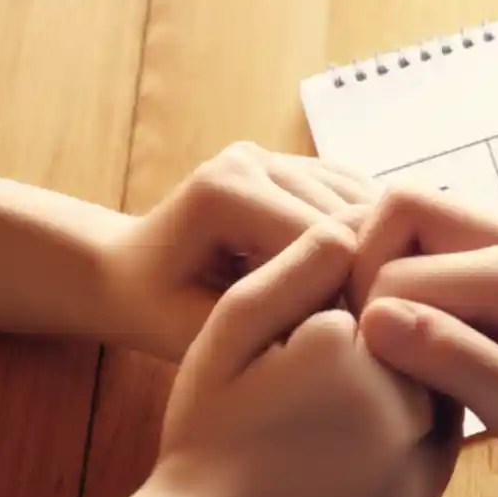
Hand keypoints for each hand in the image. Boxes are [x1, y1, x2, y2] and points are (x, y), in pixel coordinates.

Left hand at [102, 141, 378, 359]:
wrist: (124, 272)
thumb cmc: (154, 311)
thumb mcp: (203, 333)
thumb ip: (270, 319)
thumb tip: (352, 319)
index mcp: (224, 192)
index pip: (324, 240)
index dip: (349, 292)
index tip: (355, 341)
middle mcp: (250, 160)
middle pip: (348, 217)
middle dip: (365, 271)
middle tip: (368, 327)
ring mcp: (271, 156)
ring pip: (360, 203)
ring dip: (373, 253)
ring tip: (365, 305)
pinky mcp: (291, 163)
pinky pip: (354, 195)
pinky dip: (369, 235)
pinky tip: (363, 275)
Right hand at [153, 216, 458, 496]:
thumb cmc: (205, 435)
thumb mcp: (228, 335)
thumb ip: (291, 274)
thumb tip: (347, 228)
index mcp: (355, 350)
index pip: (375, 291)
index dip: (344, 296)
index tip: (310, 316)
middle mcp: (404, 402)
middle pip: (410, 340)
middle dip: (381, 338)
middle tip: (322, 361)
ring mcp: (421, 458)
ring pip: (428, 388)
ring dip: (399, 380)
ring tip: (334, 400)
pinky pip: (431, 442)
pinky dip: (405, 429)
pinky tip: (355, 435)